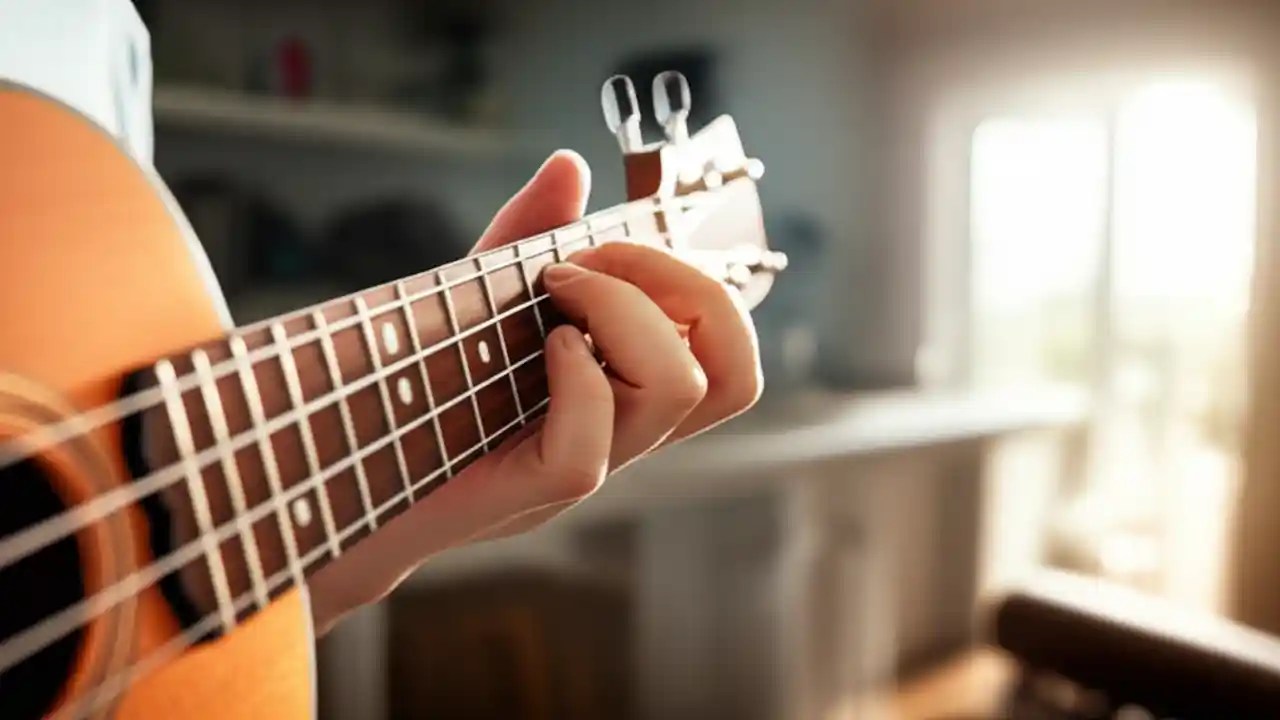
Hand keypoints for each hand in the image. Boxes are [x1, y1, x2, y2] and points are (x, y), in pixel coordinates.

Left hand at [307, 151, 762, 632]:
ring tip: (558, 296)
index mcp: (624, 393)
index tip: (611, 248)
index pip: (731, 357)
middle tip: (594, 264)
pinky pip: (588, 453)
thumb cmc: (414, 382)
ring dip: (626, 313)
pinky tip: (539, 347)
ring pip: (678, 396)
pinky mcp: (524, 496)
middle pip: (736, 377)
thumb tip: (570, 166)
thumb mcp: (478, 297)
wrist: (334, 466)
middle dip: (689, 286)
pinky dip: (573, 377)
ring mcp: (582, 472)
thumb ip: (526, 238)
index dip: (704, 285)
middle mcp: (622, 437)